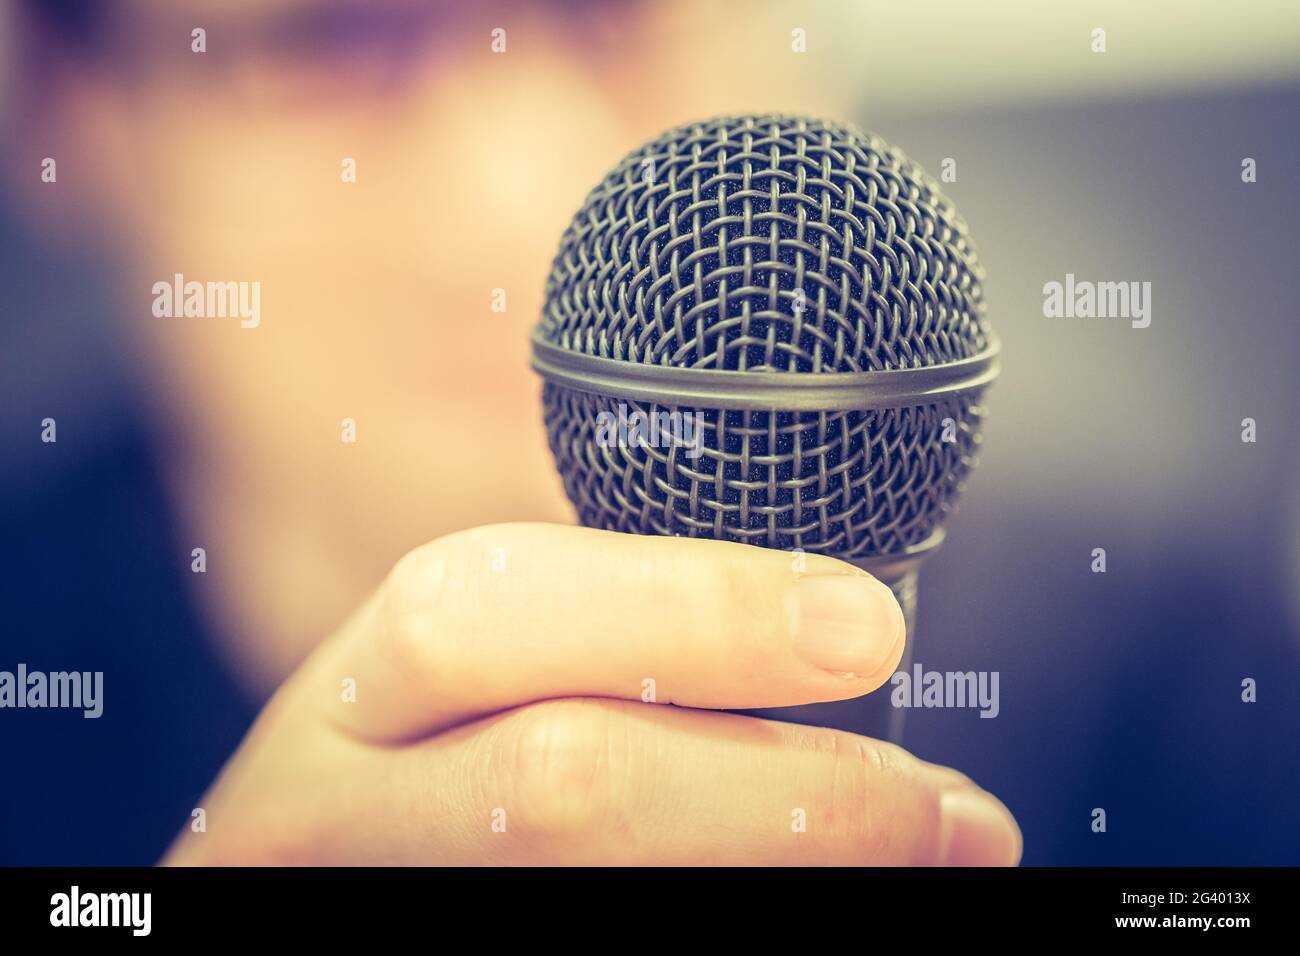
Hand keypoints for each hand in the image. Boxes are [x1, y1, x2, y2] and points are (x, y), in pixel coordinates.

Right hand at [164, 523, 1020, 865]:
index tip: (863, 626)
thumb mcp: (475, 682)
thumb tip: (830, 624)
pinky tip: (840, 890)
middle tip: (944, 806)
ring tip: (931, 851)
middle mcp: (330, 817)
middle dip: (786, 787)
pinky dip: (759, 903)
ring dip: (801, 862)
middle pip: (558, 781)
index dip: (686, 611)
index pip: (477, 615)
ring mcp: (380, 906)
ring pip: (597, 882)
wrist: (346, 872)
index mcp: (347, 697)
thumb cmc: (440, 768)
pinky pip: (617, 936)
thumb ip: (605, 639)